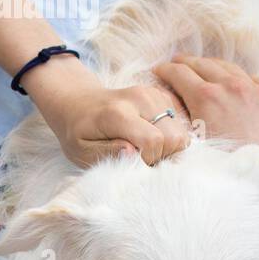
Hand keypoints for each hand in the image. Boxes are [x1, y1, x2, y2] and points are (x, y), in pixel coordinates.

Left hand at [26, 60, 192, 166]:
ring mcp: (153, 94)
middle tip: (140, 160)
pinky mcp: (161, 96)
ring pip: (180, 130)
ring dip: (166, 147)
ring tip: (144, 150)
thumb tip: (132, 154)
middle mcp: (140, 99)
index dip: (148, 160)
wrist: (79, 102)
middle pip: (173, 136)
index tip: (132, 164)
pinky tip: (148, 139)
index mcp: (118, 114)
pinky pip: (178, 123)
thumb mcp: (82, 150)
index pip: (153, 140)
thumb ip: (107, 153)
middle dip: (161, 156)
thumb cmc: (78, 132)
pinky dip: (168, 136)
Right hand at [151, 54, 258, 156]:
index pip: (181, 75)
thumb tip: (165, 124)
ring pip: (229, 67)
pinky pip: (254, 79)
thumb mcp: (190, 151)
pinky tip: (236, 83)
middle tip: (175, 62)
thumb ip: (178, 130)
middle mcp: (231, 87)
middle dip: (186, 63)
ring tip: (202, 66)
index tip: (158, 70)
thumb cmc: (224, 171)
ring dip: (212, 65)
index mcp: (207, 98)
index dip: (166, 71)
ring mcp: (255, 90)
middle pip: (204, 65)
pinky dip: (240, 78)